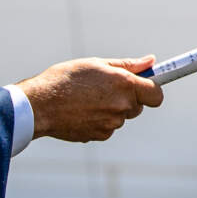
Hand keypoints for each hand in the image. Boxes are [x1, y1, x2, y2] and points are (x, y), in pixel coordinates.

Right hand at [20, 58, 163, 142]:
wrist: (40, 105)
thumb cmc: (65, 79)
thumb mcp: (96, 64)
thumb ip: (127, 65)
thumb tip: (150, 62)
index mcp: (124, 85)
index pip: (156, 94)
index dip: (153, 89)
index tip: (147, 85)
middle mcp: (122, 106)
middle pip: (138, 105)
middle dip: (127, 97)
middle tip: (105, 87)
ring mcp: (111, 124)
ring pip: (120, 116)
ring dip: (110, 108)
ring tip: (87, 98)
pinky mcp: (100, 136)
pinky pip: (107, 127)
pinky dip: (99, 120)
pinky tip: (81, 111)